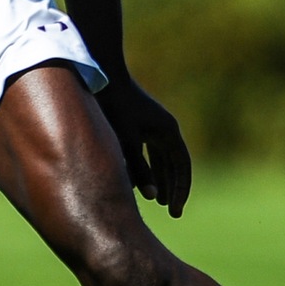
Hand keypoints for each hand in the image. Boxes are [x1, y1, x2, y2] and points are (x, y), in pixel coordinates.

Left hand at [96, 77, 192, 216]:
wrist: (102, 75)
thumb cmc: (114, 106)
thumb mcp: (127, 141)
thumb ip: (139, 169)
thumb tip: (152, 197)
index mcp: (168, 131)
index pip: (182, 167)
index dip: (180, 190)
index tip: (175, 210)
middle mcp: (165, 128)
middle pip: (175, 164)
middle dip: (173, 187)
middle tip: (171, 210)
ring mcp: (153, 125)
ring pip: (162, 158)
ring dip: (161, 178)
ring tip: (158, 200)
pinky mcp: (139, 123)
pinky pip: (150, 150)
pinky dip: (147, 166)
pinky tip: (137, 182)